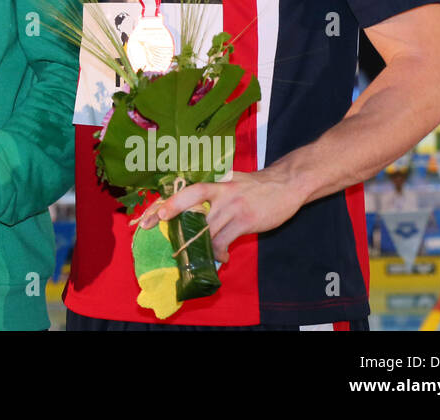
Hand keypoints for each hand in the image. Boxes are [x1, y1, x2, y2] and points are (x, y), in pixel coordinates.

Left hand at [137, 169, 304, 263]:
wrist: (286, 185)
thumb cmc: (254, 186)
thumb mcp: (231, 182)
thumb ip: (213, 193)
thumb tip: (192, 209)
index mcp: (216, 184)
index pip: (188, 192)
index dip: (170, 203)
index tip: (153, 216)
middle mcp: (222, 194)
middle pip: (193, 214)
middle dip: (179, 230)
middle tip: (168, 245)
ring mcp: (234, 208)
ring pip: (208, 231)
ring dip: (202, 247)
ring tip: (200, 255)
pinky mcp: (246, 221)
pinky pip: (225, 241)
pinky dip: (220, 252)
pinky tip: (223, 257)